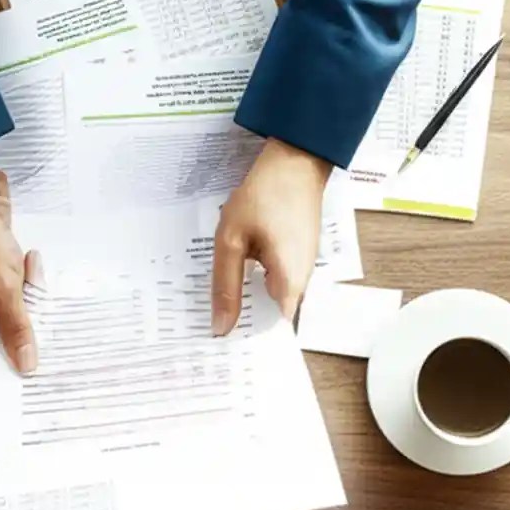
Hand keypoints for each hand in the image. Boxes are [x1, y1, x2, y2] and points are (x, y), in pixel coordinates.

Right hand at [0, 146, 39, 381]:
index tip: (41, 385)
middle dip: (29, 334)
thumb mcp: (4, 288)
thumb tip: (25, 367)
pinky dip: (27, 283)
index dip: (12, 381)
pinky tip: (30, 261)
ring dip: (30, 301)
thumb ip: (16, 329)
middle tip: (52, 326)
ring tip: (32, 277)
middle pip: (4, 345)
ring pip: (15, 317)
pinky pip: (16, 294)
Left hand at [211, 138, 332, 332]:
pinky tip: (235, 273)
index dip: (246, 341)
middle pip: (270, 316)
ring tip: (214, 302)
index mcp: (290, 284)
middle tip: (206, 326)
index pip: (270, 331)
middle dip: (242, 321)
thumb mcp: (233, 240)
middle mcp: (303, 281)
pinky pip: (276, 277)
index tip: (219, 349)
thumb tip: (220, 328)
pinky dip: (255, 280)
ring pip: (272, 296)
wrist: (296, 160)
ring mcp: (302, 266)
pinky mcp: (298, 253)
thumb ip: (226, 285)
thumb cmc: (264, 196)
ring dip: (247, 298)